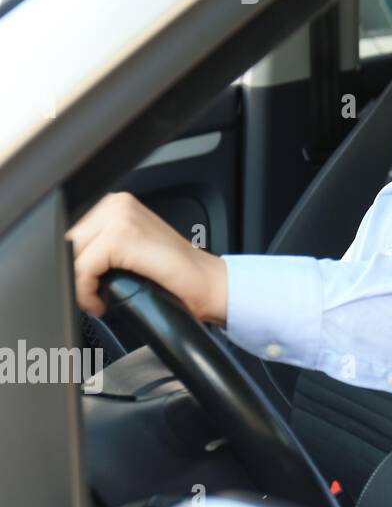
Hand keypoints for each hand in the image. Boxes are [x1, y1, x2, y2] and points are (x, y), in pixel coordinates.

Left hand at [65, 192, 227, 324]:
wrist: (210, 286)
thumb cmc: (175, 277)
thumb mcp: (129, 255)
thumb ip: (100, 250)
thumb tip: (67, 262)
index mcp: (118, 205)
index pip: (70, 234)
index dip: (73, 264)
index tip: (86, 286)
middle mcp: (118, 204)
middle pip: (67, 243)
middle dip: (75, 275)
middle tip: (94, 295)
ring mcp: (121, 217)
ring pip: (72, 254)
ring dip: (81, 283)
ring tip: (99, 297)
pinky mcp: (122, 236)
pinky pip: (83, 268)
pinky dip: (87, 292)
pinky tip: (102, 302)